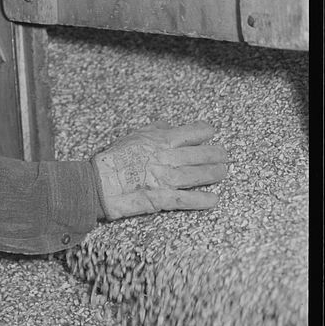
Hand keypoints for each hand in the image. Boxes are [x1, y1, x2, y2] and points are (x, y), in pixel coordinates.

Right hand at [91, 120, 228, 220]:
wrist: (99, 182)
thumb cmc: (113, 158)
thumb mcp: (132, 136)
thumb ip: (153, 130)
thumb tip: (168, 125)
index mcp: (158, 141)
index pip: (189, 133)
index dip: (203, 132)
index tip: (211, 132)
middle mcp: (165, 158)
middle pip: (198, 155)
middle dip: (215, 155)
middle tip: (225, 155)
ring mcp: (165, 179)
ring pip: (196, 175)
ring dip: (213, 174)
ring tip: (224, 172)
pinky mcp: (161, 198)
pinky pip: (186, 199)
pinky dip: (201, 200)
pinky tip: (214, 200)